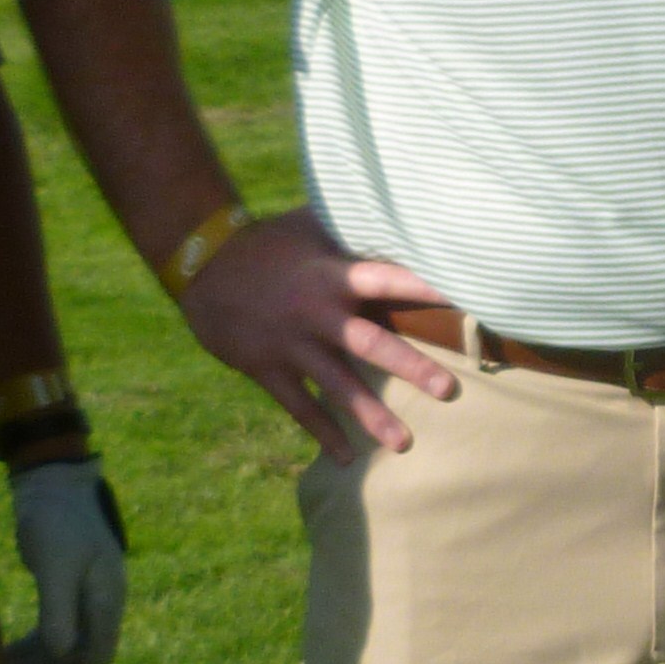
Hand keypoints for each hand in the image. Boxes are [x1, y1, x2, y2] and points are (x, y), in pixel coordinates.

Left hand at [1, 457, 128, 663]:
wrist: (53, 482)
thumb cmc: (55, 521)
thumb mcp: (55, 565)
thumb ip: (59, 610)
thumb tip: (61, 654)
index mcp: (107, 599)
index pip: (96, 654)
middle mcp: (102, 602)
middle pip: (82, 656)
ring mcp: (87, 595)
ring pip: (66, 645)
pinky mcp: (67, 587)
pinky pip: (55, 627)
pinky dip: (34, 645)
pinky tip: (10, 654)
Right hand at [181, 211, 454, 458]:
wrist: (201, 266)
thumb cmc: (266, 243)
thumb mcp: (308, 226)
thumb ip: (352, 225)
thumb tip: (403, 206)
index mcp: (330, 275)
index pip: (385, 280)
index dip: (422, 287)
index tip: (463, 298)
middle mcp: (314, 313)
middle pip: (369, 344)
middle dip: (409, 367)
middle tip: (449, 391)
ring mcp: (290, 345)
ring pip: (336, 385)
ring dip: (370, 415)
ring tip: (405, 444)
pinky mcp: (266, 369)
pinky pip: (299, 406)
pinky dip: (323, 432)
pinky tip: (348, 457)